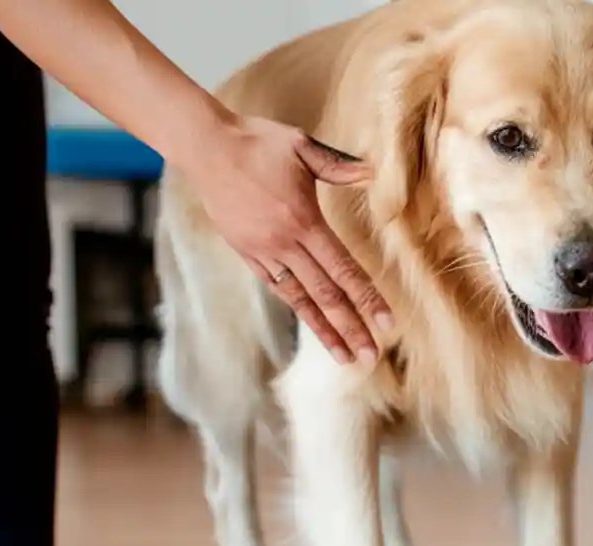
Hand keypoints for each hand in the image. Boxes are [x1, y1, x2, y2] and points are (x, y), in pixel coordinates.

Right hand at [186, 113, 391, 364]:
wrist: (206, 148)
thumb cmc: (257, 142)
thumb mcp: (301, 146)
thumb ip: (338, 165)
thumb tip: (372, 172)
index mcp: (304, 221)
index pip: (343, 269)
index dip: (367, 299)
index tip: (386, 324)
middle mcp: (284, 244)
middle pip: (325, 295)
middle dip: (351, 328)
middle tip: (371, 357)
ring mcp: (263, 252)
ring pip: (301, 299)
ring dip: (325, 330)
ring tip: (345, 356)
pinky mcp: (247, 253)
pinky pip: (278, 287)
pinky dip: (297, 308)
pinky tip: (313, 324)